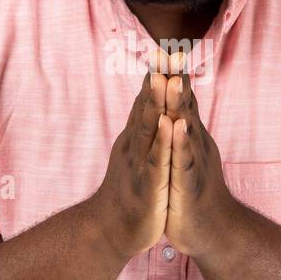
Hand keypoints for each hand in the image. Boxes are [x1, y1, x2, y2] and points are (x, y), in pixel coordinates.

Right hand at [88, 48, 175, 258]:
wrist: (110, 231)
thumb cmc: (128, 192)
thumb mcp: (136, 156)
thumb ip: (141, 128)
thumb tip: (145, 103)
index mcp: (136, 139)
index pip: (147, 101)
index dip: (157, 75)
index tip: (168, 48)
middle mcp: (134, 146)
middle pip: (146, 107)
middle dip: (157, 80)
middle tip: (165, 51)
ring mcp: (139, 165)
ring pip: (149, 129)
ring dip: (156, 103)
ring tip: (164, 78)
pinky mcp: (147, 186)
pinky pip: (156, 161)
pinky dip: (163, 142)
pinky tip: (170, 125)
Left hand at [161, 52, 238, 258]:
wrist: (212, 230)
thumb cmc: (194, 191)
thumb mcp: (186, 154)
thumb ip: (185, 128)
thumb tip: (180, 104)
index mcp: (189, 136)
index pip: (181, 99)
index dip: (173, 74)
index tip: (165, 46)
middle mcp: (194, 143)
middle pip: (186, 105)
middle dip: (177, 78)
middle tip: (170, 49)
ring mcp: (194, 162)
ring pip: (186, 129)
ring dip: (180, 104)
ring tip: (173, 80)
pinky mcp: (189, 184)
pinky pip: (184, 161)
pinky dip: (180, 143)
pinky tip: (177, 128)